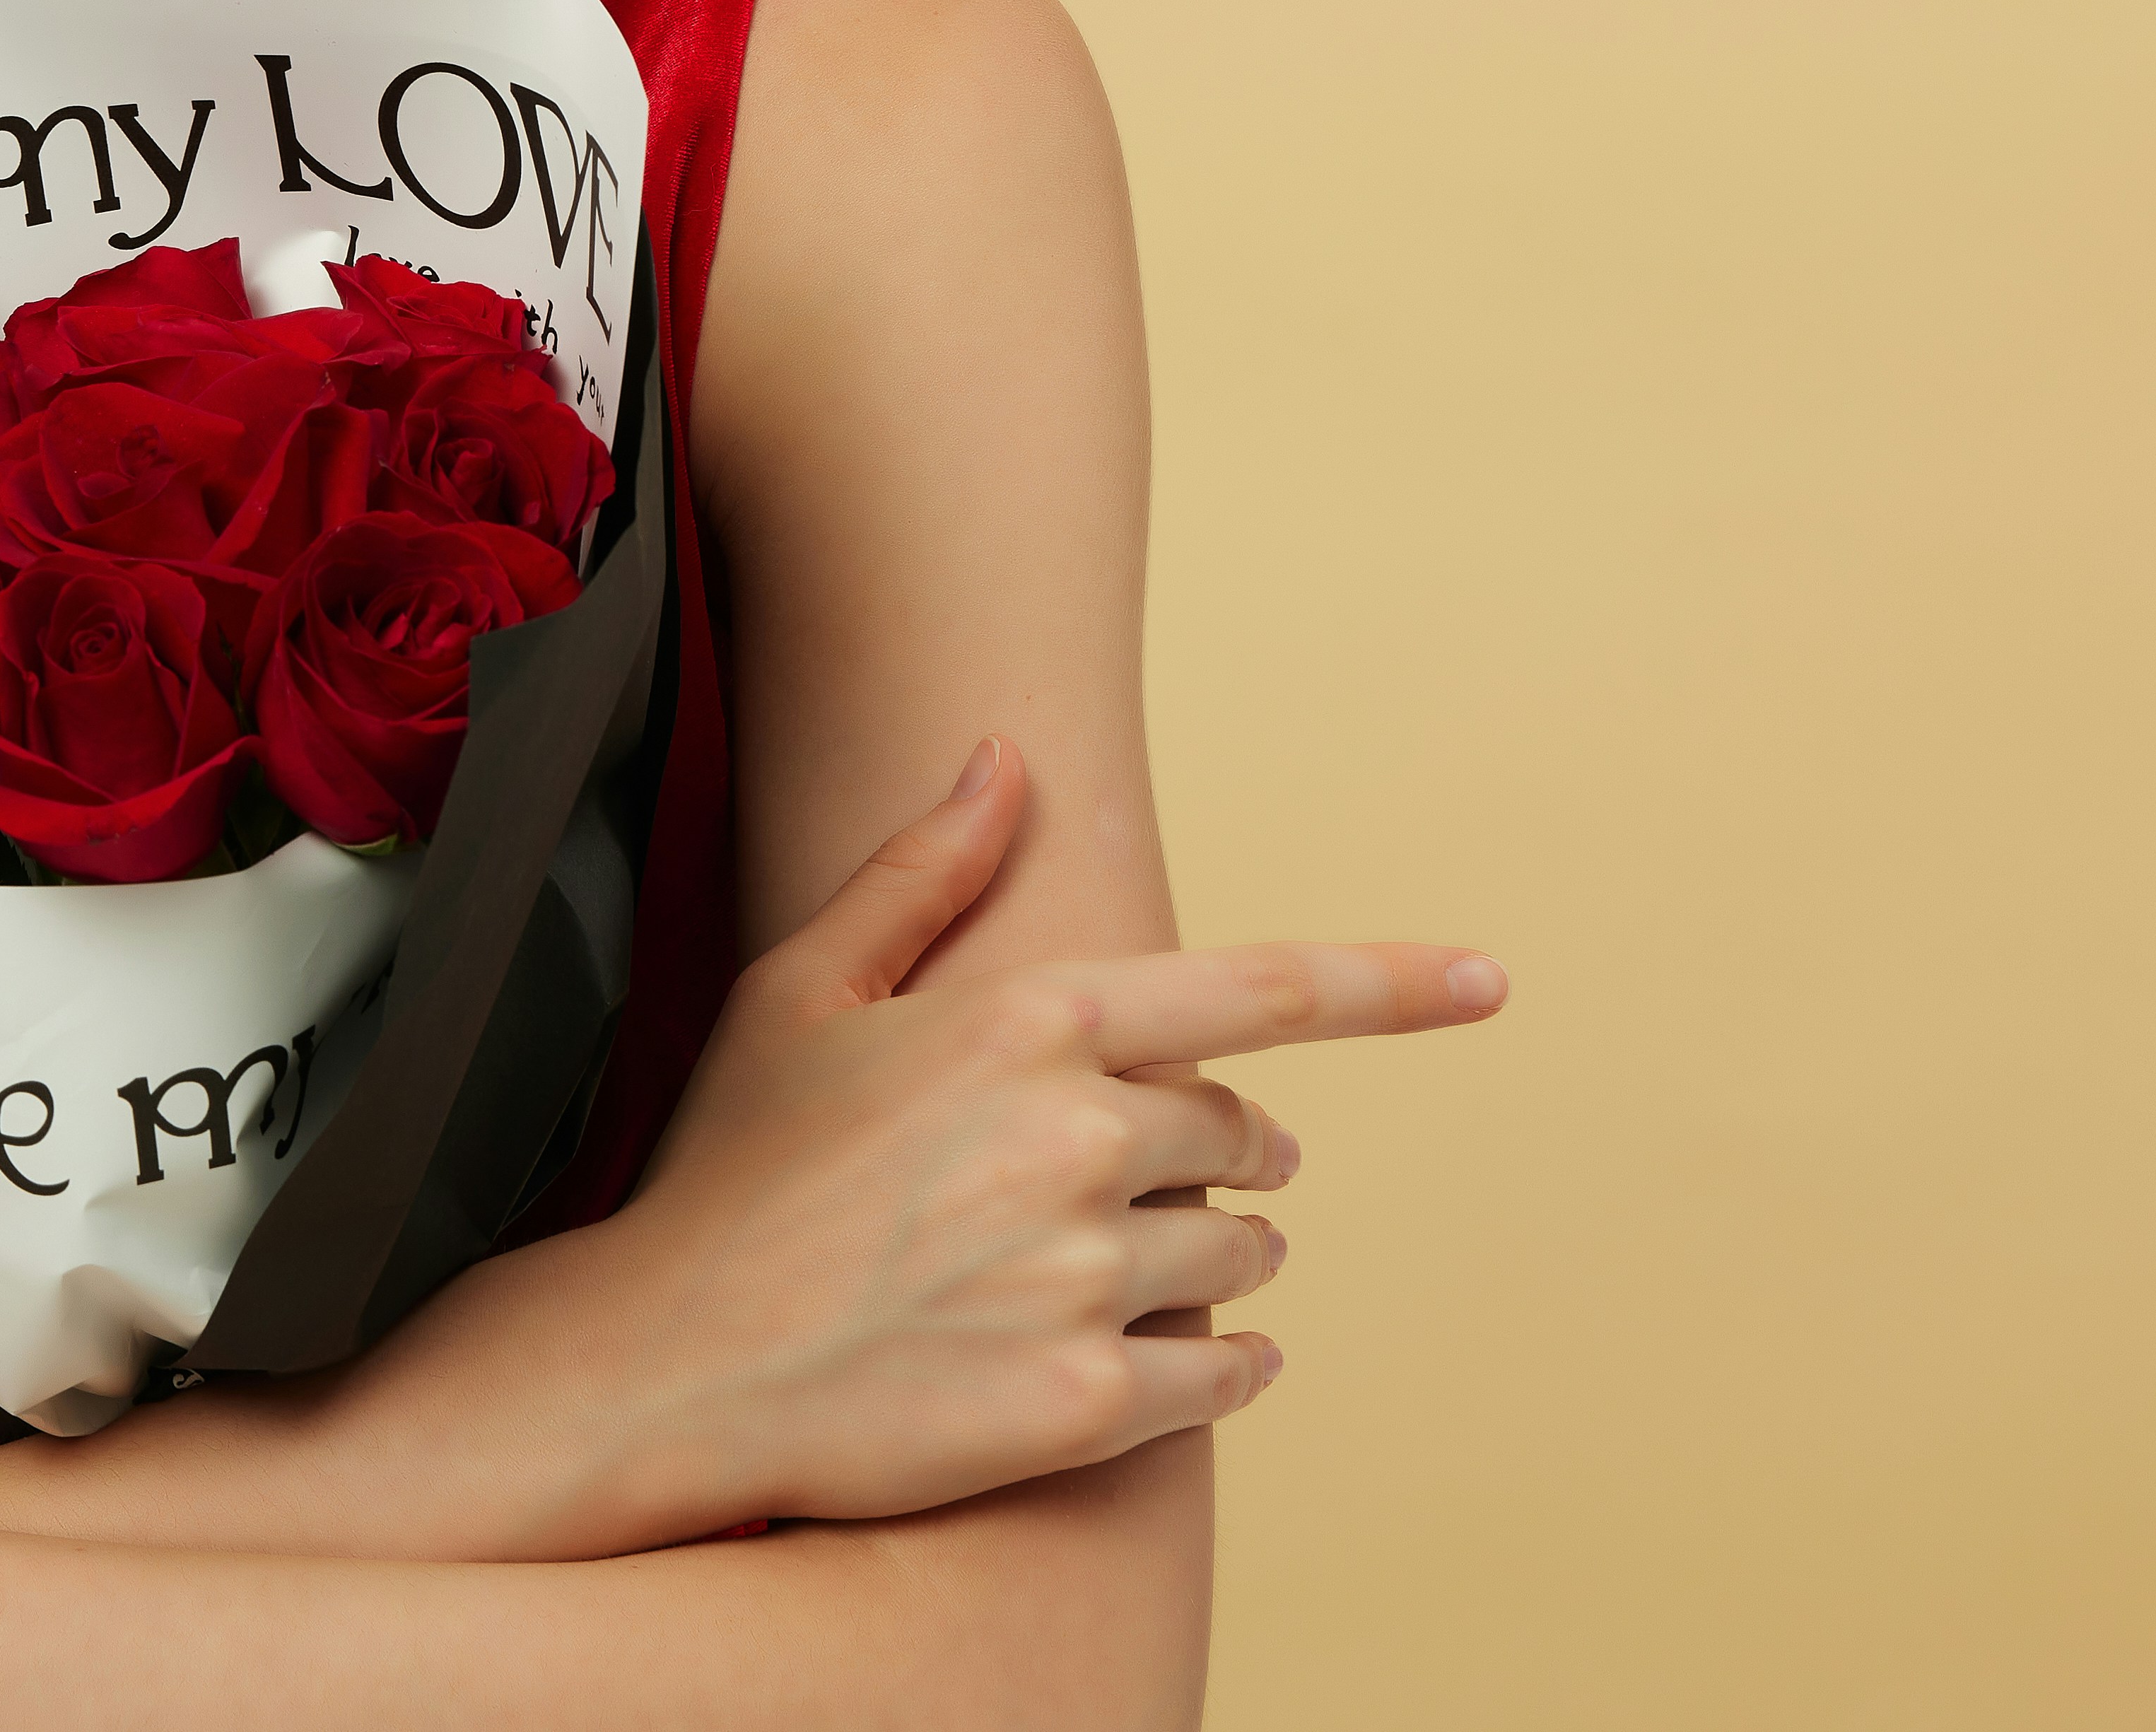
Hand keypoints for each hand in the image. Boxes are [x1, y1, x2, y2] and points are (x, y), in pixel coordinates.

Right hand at [441, 736, 1506, 1549]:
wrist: (666, 1367)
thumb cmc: (729, 1170)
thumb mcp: (801, 993)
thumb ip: (923, 873)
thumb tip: (1004, 755)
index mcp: (1025, 1023)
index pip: (1258, 990)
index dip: (1390, 983)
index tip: (1490, 979)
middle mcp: (1075, 1138)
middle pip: (1243, 1136)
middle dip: (1221, 1151)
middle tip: (1142, 1177)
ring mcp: (1085, 1274)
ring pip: (1242, 1257)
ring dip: (1213, 1261)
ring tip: (1102, 1269)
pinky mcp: (1088, 1399)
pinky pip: (1230, 1376)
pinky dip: (1221, 1369)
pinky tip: (1162, 1360)